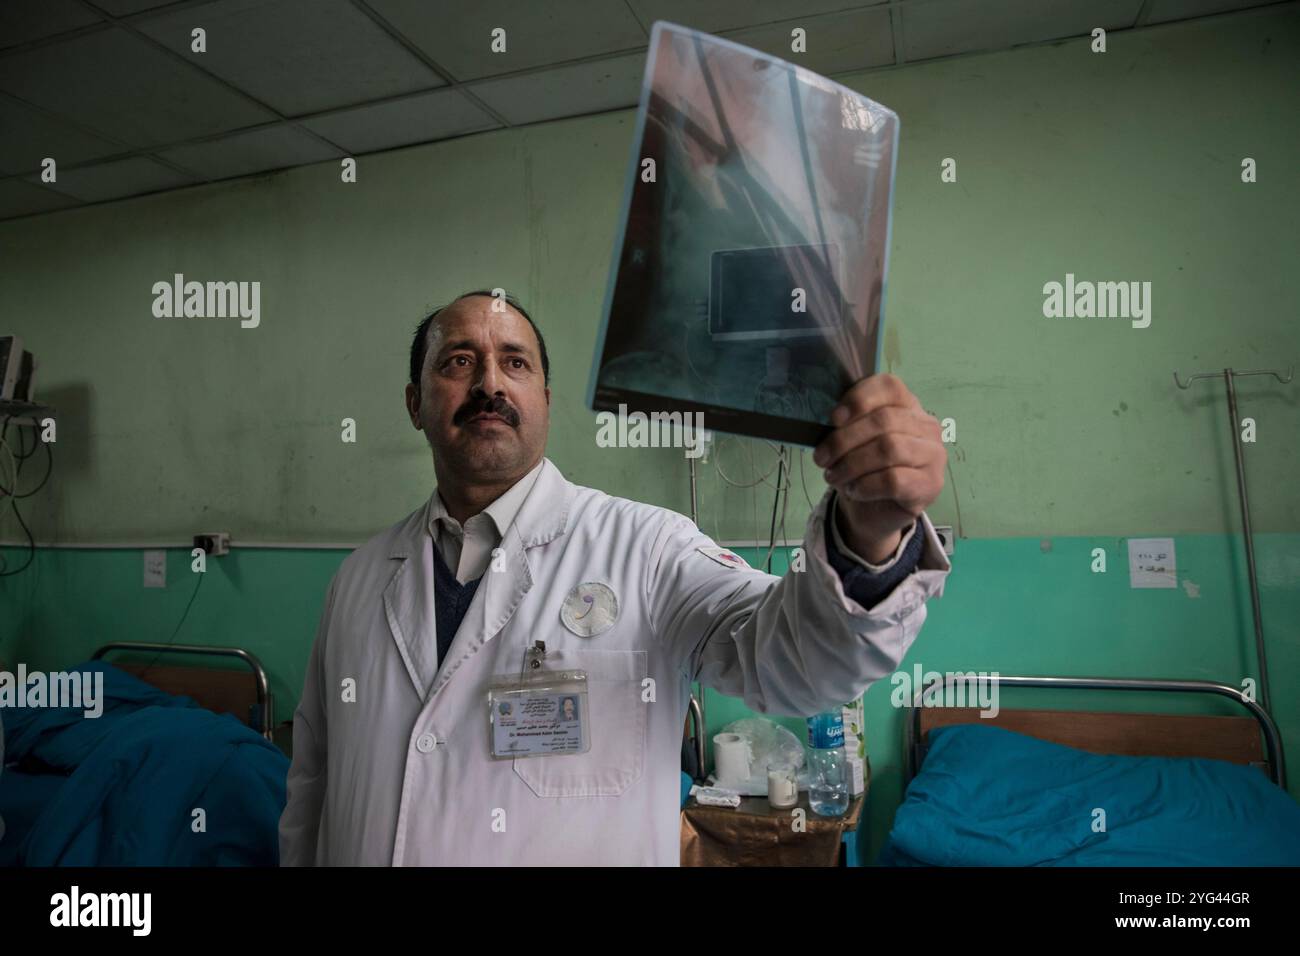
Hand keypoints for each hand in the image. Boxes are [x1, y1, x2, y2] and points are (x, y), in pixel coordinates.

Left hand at [812, 374, 945, 562]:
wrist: (874, 511)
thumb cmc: (863, 469)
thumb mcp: (851, 441)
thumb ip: (846, 424)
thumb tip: (833, 420)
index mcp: (908, 406)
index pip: (890, 387)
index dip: (860, 399)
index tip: (833, 419)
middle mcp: (927, 427)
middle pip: (885, 420)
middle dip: (845, 439)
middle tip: (822, 458)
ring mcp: (933, 456)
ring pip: (890, 449)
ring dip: (852, 463)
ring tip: (833, 476)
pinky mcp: (930, 485)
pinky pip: (894, 480)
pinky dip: (866, 485)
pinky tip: (854, 490)